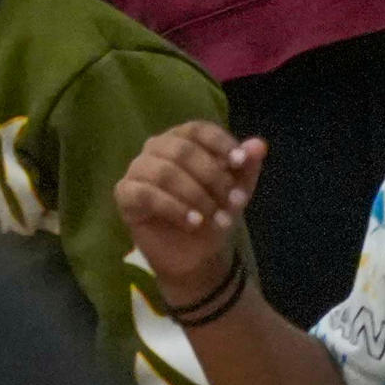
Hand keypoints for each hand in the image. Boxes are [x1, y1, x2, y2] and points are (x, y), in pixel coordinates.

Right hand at [114, 120, 265, 308]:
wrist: (195, 255)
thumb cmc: (212, 213)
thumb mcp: (237, 191)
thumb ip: (246, 167)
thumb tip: (259, 145)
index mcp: (182, 139)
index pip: (198, 129)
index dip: (220, 143)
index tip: (241, 163)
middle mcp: (156, 148)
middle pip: (182, 150)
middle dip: (212, 176)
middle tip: (233, 202)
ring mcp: (137, 170)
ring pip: (165, 172)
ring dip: (196, 196)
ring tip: (215, 217)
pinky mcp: (125, 194)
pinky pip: (147, 194)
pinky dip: (175, 208)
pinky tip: (193, 223)